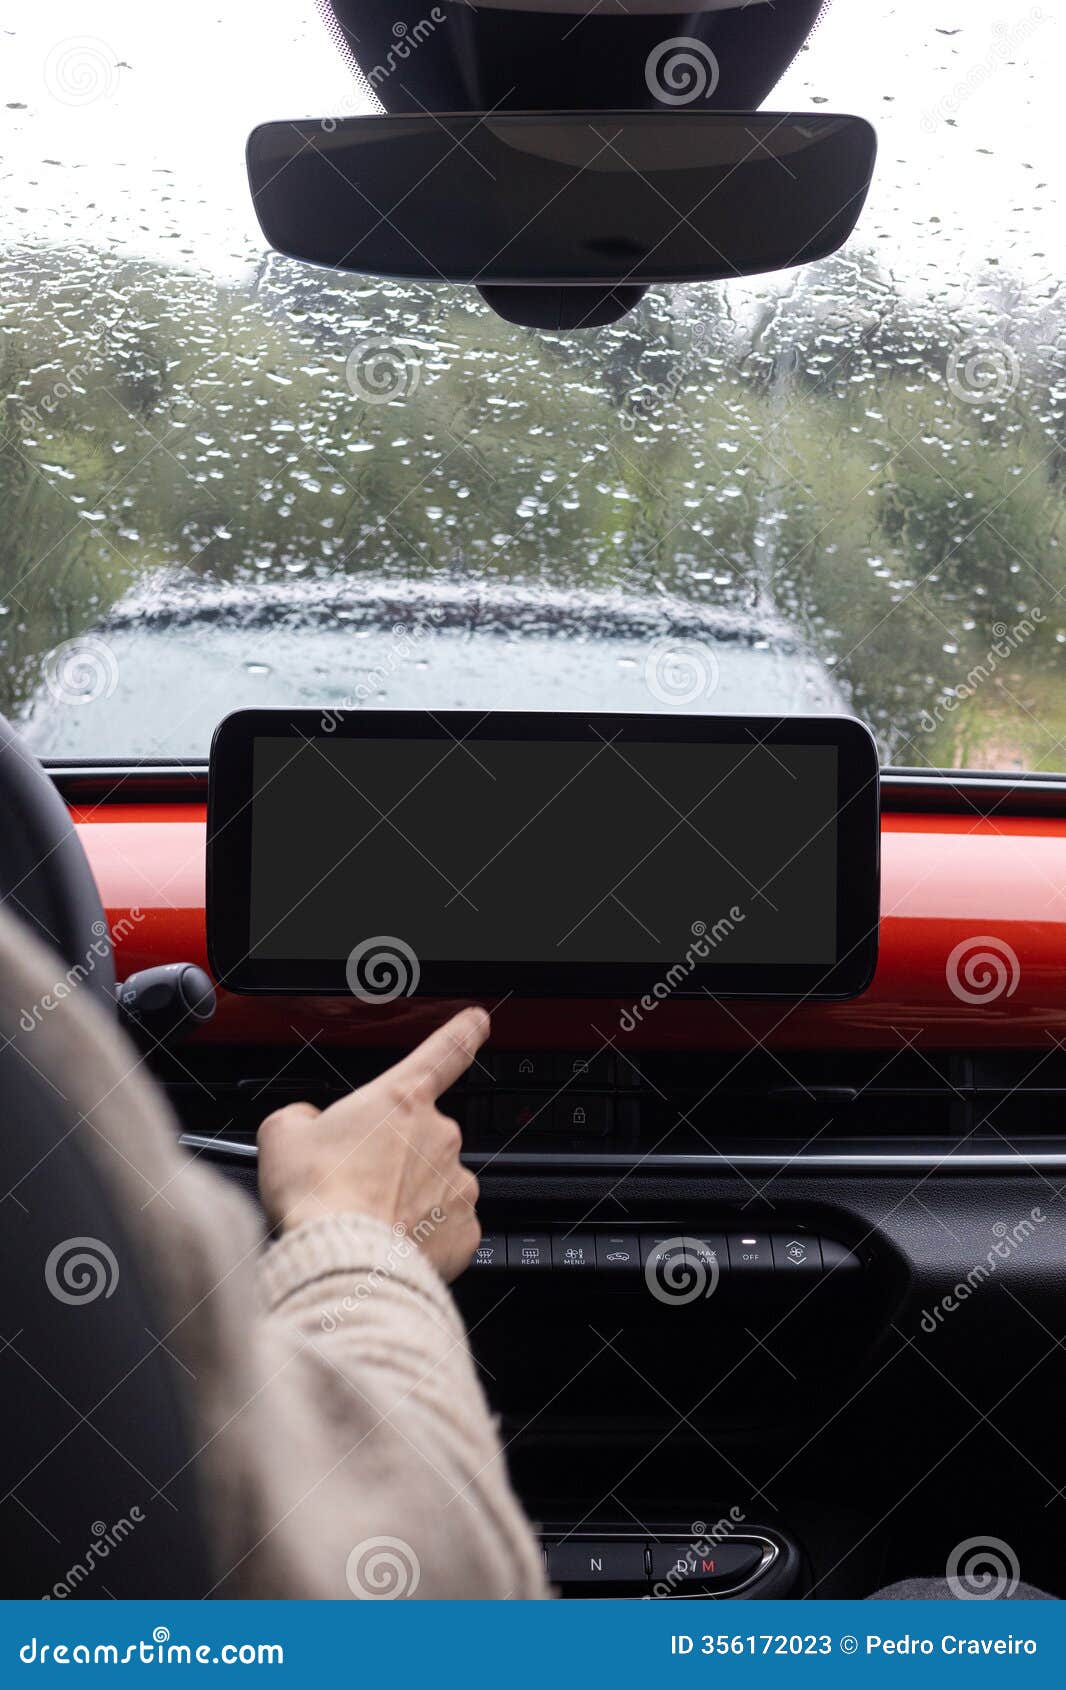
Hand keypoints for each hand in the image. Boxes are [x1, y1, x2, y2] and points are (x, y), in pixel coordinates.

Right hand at [257, 1007, 487, 1281]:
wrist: (343, 1260)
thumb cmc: (316, 1196)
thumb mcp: (283, 1134)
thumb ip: (301, 1116)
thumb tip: (307, 1123)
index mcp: (402, 1099)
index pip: (444, 1051)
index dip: (463, 1032)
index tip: (478, 1022)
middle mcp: (439, 1136)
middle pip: (422, 1136)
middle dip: (396, 1155)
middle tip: (358, 1181)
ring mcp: (457, 1183)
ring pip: (435, 1182)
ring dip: (409, 1195)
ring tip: (369, 1217)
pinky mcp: (465, 1229)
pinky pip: (447, 1226)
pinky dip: (424, 1234)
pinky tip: (392, 1241)